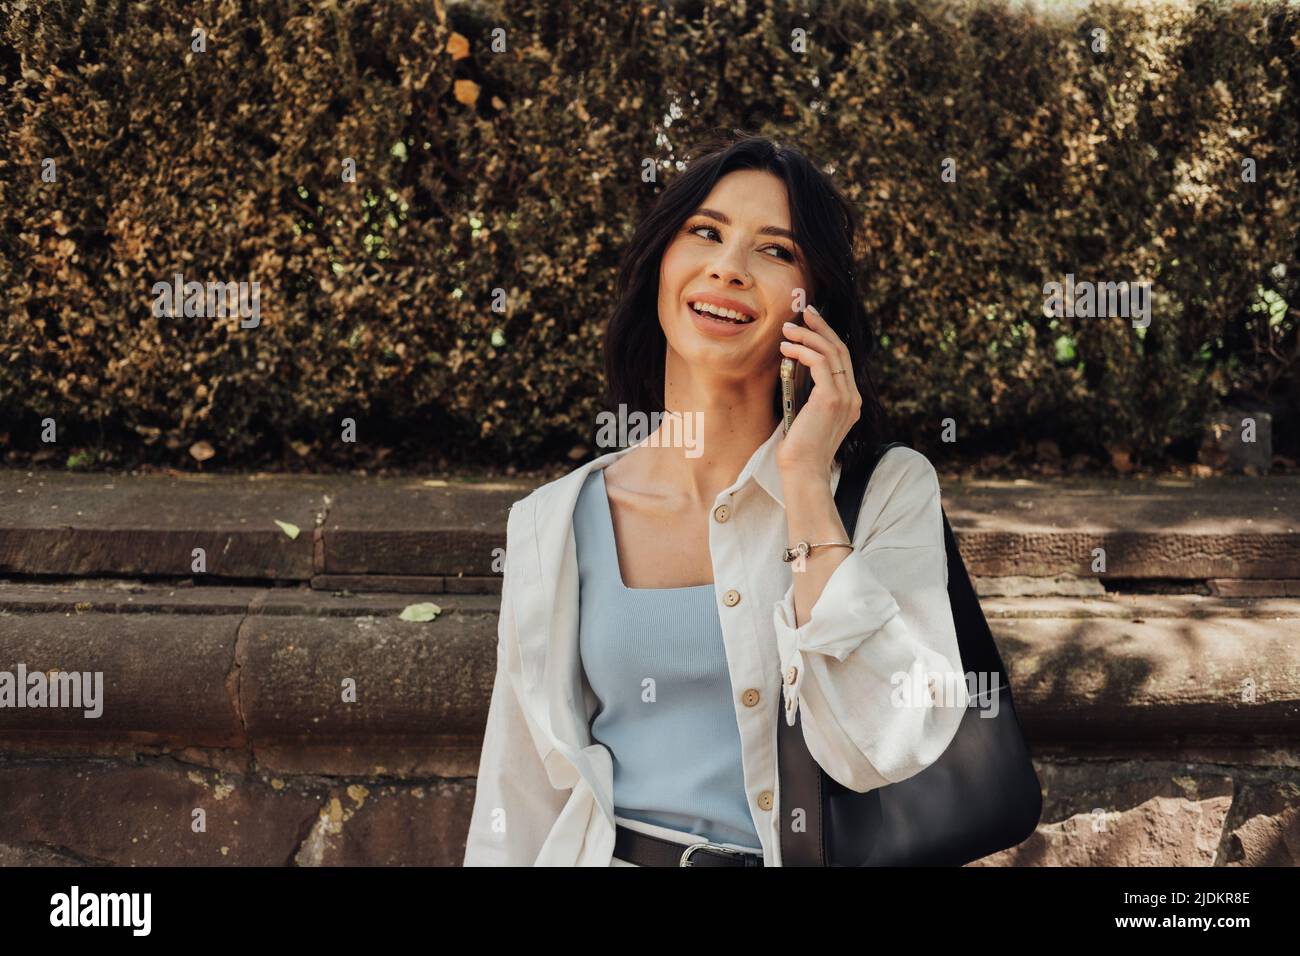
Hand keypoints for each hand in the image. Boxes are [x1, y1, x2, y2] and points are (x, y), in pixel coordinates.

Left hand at [776, 304, 861, 479]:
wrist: (803, 471)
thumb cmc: (799, 449)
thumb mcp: (806, 415)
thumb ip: (808, 394)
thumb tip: (794, 366)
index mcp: (849, 401)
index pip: (842, 360)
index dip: (828, 337)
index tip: (812, 323)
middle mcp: (852, 397)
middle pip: (841, 350)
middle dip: (822, 327)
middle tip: (804, 312)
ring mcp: (845, 397)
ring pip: (831, 353)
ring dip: (808, 337)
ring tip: (787, 331)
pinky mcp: (832, 399)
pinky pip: (821, 364)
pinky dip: (803, 352)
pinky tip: (787, 350)